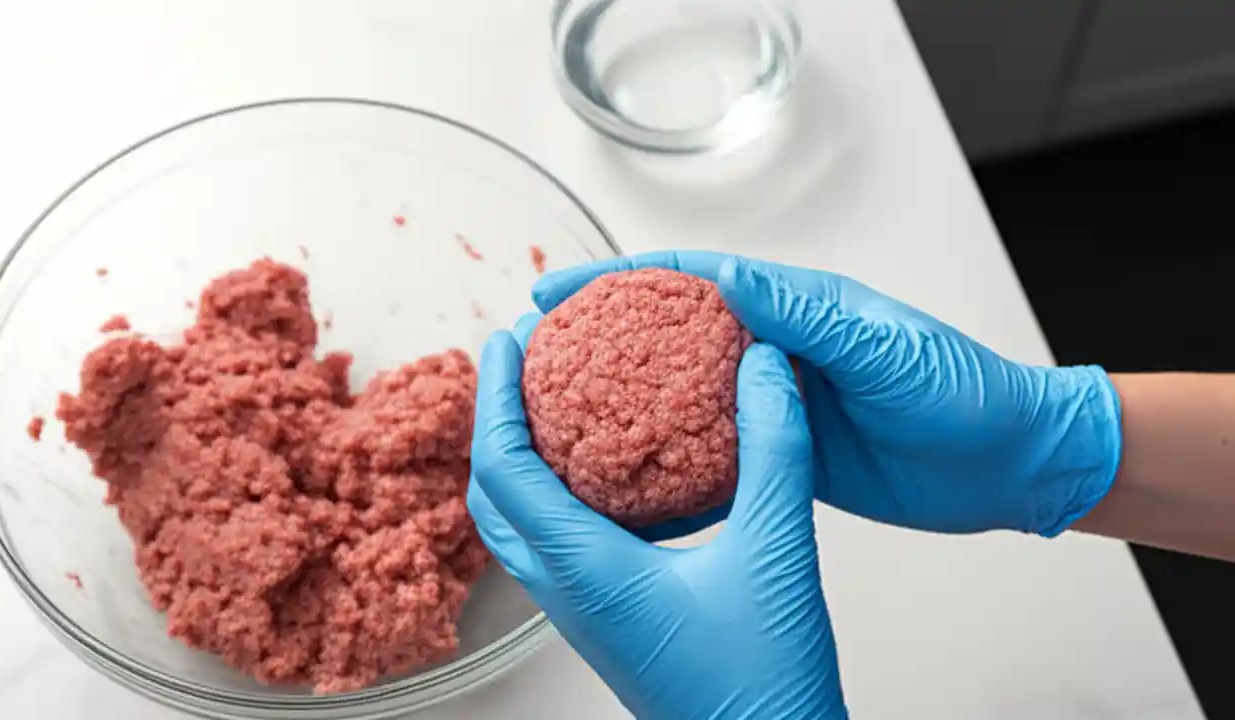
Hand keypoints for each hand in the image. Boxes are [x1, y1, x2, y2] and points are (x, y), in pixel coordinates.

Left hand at [469, 327, 847, 719]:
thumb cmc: (763, 683)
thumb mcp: (778, 552)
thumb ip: (774, 451)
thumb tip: (764, 365)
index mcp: (585, 569)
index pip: (506, 467)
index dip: (496, 394)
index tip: (506, 337)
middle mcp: (566, 591)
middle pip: (493, 493)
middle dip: (494, 419)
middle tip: (517, 362)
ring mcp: (579, 611)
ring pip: (516, 523)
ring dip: (516, 458)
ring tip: (545, 406)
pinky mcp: (603, 620)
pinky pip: (550, 543)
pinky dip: (551, 492)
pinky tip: (600, 472)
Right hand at [533, 251, 1121, 536]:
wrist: (1005, 463)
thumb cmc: (959, 391)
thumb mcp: (879, 347)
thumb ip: (804, 315)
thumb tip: (729, 277)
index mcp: (793, 307)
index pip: (691, 280)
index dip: (619, 280)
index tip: (560, 290)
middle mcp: (774, 349)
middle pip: (669, 336)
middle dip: (602, 340)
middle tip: (540, 359)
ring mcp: (774, 402)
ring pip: (682, 396)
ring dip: (626, 403)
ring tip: (562, 421)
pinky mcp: (782, 452)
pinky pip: (713, 453)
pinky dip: (670, 463)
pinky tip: (630, 481)